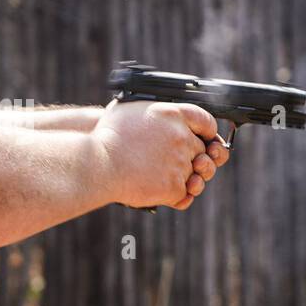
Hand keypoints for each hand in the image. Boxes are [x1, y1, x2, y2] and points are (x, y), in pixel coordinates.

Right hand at [92, 99, 225, 209]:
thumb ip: (154, 111)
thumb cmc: (108, 135)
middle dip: (196, 157)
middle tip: (180, 162)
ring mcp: (181, 163)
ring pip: (198, 174)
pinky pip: (186, 194)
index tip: (205, 138)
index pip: (206, 121)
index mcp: (174, 114)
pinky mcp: (175, 186)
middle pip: (203, 150)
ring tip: (172, 178)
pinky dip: (178, 196)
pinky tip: (166, 193)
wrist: (97, 163)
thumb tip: (163, 116)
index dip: (207, 132)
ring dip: (190, 178)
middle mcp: (182, 138)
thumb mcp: (131, 109)